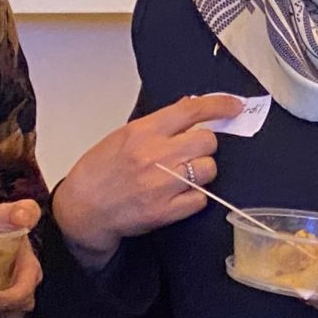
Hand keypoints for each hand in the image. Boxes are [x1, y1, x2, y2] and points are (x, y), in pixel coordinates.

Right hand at [49, 94, 242, 267]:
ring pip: (209, 170)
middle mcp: (155, 156)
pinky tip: (178, 194)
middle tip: (192, 151)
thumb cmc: (99, 171)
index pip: (191, 110)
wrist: (82, 209)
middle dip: (204, 145)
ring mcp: (162, 185)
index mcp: (143, 132)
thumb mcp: (124, 135)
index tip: (234, 106)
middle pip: (208, 141)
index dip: (219, 105)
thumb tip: (190, 108)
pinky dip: (195, 196)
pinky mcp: (166, 212)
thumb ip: (158, 124)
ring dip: (202, 171)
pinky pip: (201, 199)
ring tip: (183, 175)